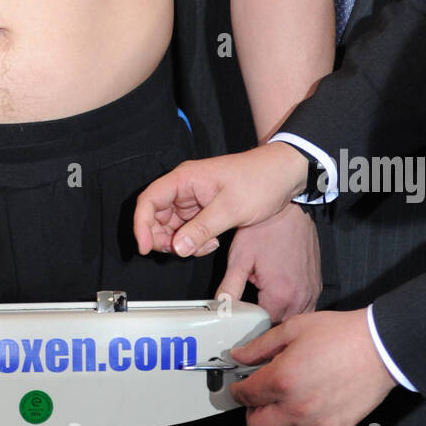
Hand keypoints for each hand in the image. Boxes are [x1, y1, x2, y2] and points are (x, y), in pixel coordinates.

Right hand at [134, 143, 308, 257]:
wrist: (284, 174)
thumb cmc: (260, 180)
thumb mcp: (231, 208)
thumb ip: (202, 228)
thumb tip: (178, 246)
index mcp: (185, 179)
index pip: (149, 200)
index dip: (141, 225)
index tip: (145, 247)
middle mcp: (185, 187)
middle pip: (157, 216)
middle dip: (164, 238)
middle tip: (181, 251)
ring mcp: (194, 198)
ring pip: (173, 226)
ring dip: (184, 242)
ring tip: (207, 244)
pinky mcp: (205, 208)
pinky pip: (189, 229)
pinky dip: (196, 240)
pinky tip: (213, 242)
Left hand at [217, 202, 320, 321]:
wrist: (290, 208)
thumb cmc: (267, 227)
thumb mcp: (239, 258)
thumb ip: (228, 288)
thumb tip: (220, 307)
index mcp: (282, 295)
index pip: (263, 327)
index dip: (248, 325)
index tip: (239, 320)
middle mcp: (302, 296)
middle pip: (279, 326)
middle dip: (263, 323)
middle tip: (248, 312)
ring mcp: (312, 290)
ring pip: (294, 318)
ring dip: (279, 316)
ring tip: (263, 303)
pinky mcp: (316, 283)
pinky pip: (305, 306)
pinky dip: (292, 306)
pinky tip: (279, 295)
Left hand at [229, 308, 395, 425]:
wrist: (379, 347)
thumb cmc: (342, 335)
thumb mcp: (294, 328)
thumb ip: (261, 345)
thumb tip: (240, 355)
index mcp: (283, 378)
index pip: (246, 395)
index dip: (237, 390)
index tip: (238, 387)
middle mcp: (297, 405)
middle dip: (251, 412)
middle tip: (256, 400)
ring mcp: (316, 422)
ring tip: (278, 410)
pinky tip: (301, 422)